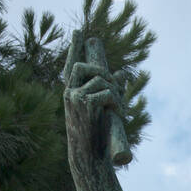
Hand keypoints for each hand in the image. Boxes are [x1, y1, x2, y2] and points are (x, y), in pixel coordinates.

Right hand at [63, 31, 129, 169]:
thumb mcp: (102, 110)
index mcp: (71, 93)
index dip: (74, 48)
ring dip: (114, 91)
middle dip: (101, 71)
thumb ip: (110, 90)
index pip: (71, 66)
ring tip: (119, 108)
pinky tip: (118, 112)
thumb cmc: (95, 137)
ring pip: (99, 80)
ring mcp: (74, 98)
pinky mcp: (84, 104)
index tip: (79, 33)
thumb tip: (122, 73)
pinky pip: (106, 92)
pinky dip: (116, 100)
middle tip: (114, 85)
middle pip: (82, 66)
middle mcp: (69, 93)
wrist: (90, 157)